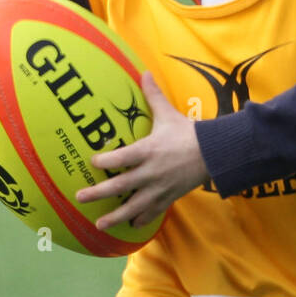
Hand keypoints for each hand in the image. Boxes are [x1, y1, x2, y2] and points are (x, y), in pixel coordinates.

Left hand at [75, 71, 206, 229]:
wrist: (215, 152)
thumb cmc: (188, 132)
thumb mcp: (168, 114)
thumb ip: (153, 96)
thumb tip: (144, 72)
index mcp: (148, 150)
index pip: (120, 158)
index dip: (104, 161)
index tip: (93, 161)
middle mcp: (151, 172)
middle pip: (120, 186)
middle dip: (98, 193)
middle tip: (80, 197)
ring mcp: (160, 188)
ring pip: (133, 206)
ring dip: (115, 216)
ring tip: (99, 225)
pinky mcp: (169, 197)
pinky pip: (152, 213)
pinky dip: (141, 220)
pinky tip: (131, 225)